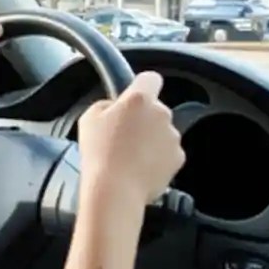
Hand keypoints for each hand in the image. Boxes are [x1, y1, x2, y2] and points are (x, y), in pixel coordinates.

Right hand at [76, 71, 183, 207]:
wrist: (115, 190)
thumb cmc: (99, 154)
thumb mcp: (89, 118)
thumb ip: (106, 104)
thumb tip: (115, 106)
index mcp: (139, 99)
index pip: (151, 78)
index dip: (142, 86)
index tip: (134, 96)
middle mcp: (161, 113)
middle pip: (155, 108)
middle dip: (144, 118)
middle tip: (123, 135)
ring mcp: (172, 136)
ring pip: (162, 131)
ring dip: (151, 139)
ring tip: (129, 156)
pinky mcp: (178, 157)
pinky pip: (168, 152)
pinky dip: (158, 158)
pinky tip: (140, 168)